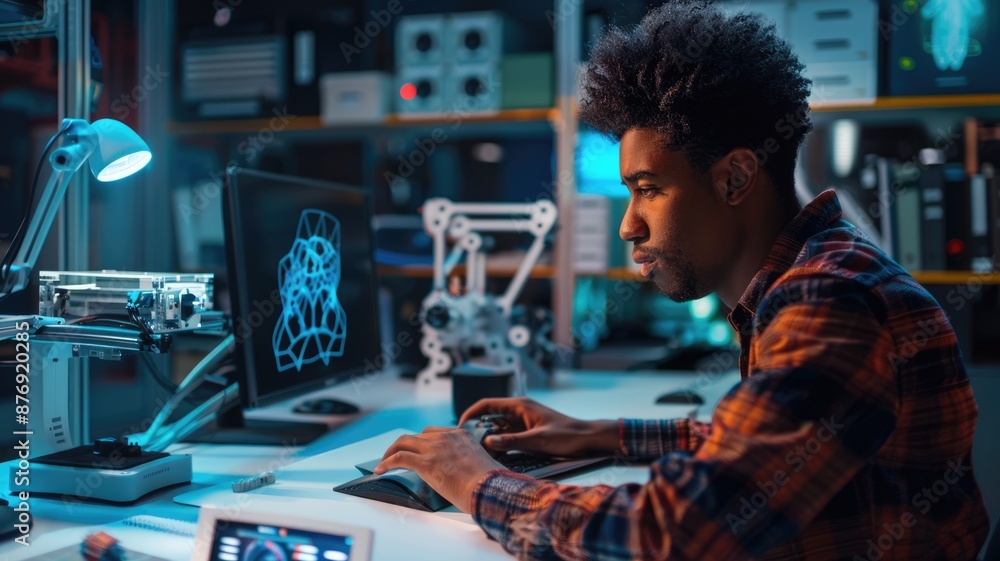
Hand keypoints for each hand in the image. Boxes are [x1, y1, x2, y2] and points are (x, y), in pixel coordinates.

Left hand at [374, 427, 504, 512]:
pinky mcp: (425, 462)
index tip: (415, 449)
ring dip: (391, 452)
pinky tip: (381, 470)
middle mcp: (446, 437)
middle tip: (395, 455)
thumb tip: (462, 473)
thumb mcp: (480, 463)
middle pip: (417, 435)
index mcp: (461, 435)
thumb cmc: (489, 483)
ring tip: (384, 462)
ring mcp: (435, 448)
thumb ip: (467, 461)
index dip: (421, 441)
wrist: (489, 488)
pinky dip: (387, 462)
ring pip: (404, 442)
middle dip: (404, 445)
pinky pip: (399, 458)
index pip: (434, 432)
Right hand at [458, 397, 618, 457]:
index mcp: (520, 405)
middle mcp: (519, 410)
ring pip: (498, 428)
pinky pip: (508, 435)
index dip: (471, 413)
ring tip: (481, 452)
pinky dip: (501, 443)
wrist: (586, 438)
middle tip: (469, 444)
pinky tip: (497, 455)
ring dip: (490, 438)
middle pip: (491, 416)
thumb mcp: (537, 440)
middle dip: (479, 429)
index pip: (487, 404)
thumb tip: (488, 441)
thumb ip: (512, 441)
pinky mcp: (528, 431)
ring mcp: (523, 421)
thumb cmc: (565, 435)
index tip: (460, 426)